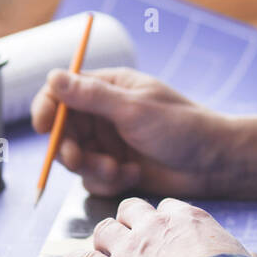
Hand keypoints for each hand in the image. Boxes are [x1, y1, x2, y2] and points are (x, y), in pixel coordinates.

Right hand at [30, 66, 230, 198]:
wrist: (213, 164)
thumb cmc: (181, 127)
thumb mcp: (134, 110)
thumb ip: (92, 96)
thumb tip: (53, 76)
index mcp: (108, 87)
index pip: (62, 92)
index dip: (47, 108)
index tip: (43, 127)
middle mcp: (104, 113)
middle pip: (62, 130)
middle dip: (68, 148)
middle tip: (79, 160)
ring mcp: (109, 142)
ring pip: (75, 158)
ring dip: (91, 168)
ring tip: (118, 170)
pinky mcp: (115, 168)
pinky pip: (92, 178)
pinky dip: (107, 181)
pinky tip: (133, 175)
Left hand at [64, 196, 254, 256]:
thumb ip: (239, 255)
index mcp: (188, 220)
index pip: (167, 206)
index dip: (161, 218)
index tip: (161, 229)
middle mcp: (156, 226)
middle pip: (130, 208)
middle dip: (127, 221)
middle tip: (128, 237)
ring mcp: (131, 248)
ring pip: (104, 229)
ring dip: (103, 240)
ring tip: (104, 252)